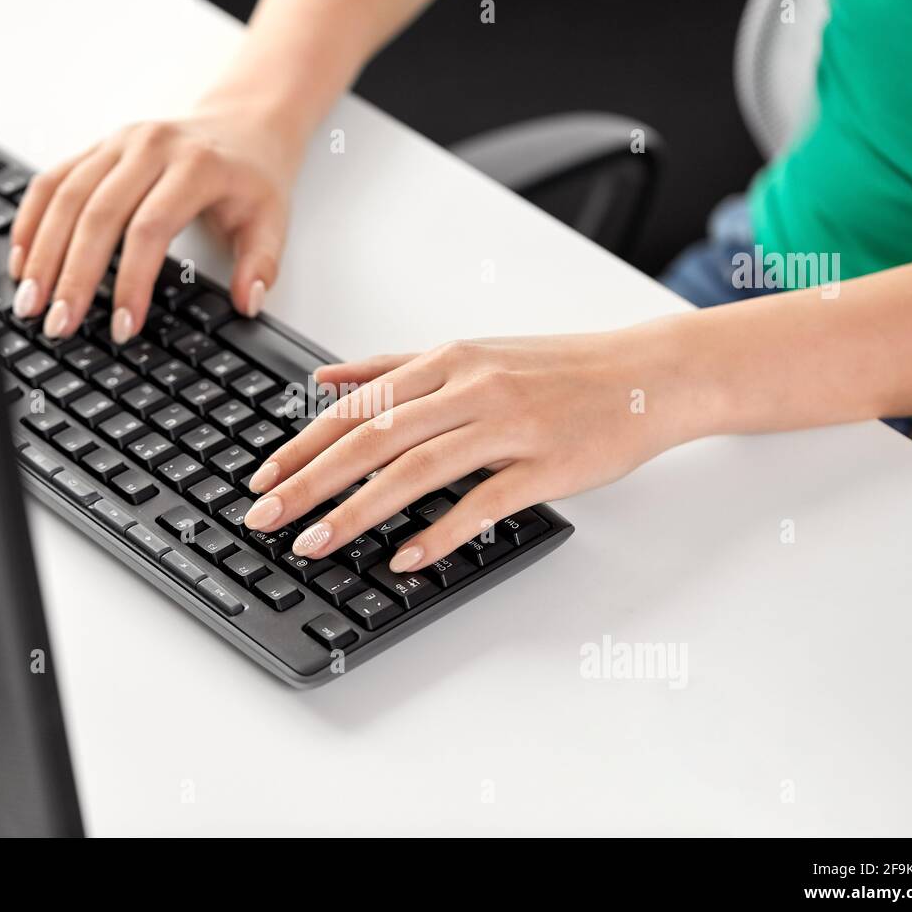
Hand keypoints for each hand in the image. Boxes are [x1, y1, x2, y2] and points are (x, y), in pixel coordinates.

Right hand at [6, 99, 301, 342]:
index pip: (150, 229)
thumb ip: (261, 264)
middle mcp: (149, 148)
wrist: (241, 122)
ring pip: (66, 197)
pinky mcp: (95, 147)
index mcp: (194, 166)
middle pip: (97, 215)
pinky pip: (51, 181)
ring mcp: (117, 143)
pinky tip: (20, 259)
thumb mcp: (271, 219)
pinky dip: (30, 220)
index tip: (123, 327)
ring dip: (41, 253)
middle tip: (58, 323)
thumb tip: (248, 302)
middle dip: (73, 276)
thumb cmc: (250, 175)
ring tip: (29, 301)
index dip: (131, 281)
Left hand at [241, 327, 705, 573]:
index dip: (303, 445)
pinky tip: (405, 558)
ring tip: (315, 542)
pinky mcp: (545, 466)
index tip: (264, 478)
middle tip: (266, 517)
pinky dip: (440, 532)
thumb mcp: (470, 353)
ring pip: (417, 469)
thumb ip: (394, 368)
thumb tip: (325, 378)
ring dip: (357, 510)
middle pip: (373, 437)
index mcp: (447, 361)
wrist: (647, 375)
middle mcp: (470, 388)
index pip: (357, 406)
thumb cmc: (558, 370)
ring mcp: (509, 426)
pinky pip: (484, 503)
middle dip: (310, 481)